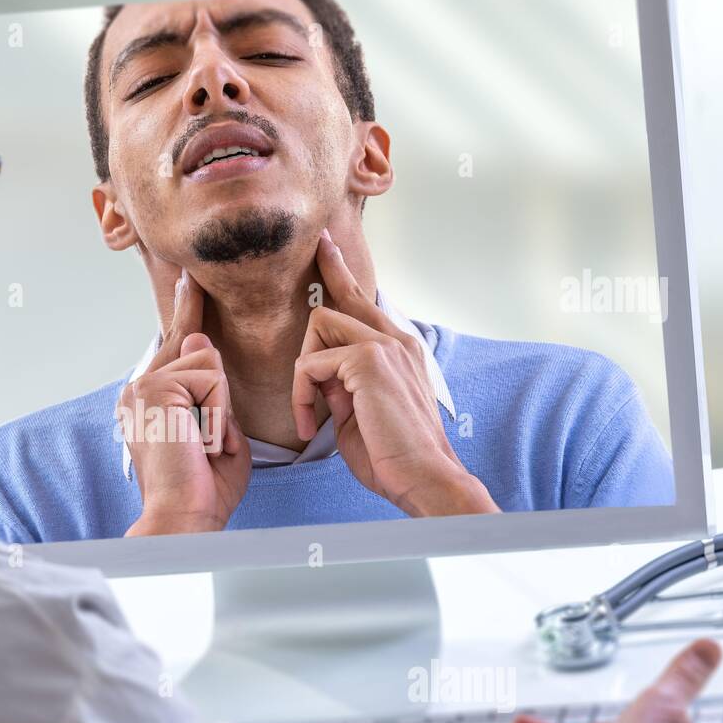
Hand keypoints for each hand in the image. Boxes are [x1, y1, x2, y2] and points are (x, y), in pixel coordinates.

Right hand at [122, 270, 250, 535]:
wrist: (183, 516)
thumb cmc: (202, 488)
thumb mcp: (218, 432)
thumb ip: (213, 392)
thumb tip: (200, 342)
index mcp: (148, 400)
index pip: (173, 347)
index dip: (186, 313)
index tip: (190, 280)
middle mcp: (138, 389)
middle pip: (191, 344)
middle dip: (210, 376)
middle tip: (207, 388)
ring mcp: (143, 386)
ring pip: (208, 363)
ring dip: (219, 408)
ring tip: (205, 443)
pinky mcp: (156, 388)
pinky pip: (211, 377)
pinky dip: (217, 412)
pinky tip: (201, 439)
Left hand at [293, 230, 496, 516]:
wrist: (422, 477)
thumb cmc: (393, 456)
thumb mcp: (360, 413)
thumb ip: (343, 385)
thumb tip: (320, 374)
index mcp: (400, 348)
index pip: (363, 298)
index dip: (339, 270)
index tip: (324, 245)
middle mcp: (395, 338)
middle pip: (331, 306)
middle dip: (306, 350)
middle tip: (307, 399)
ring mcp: (384, 344)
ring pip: (318, 326)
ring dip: (303, 374)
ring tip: (311, 415)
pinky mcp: (367, 359)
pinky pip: (310, 364)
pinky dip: (300, 396)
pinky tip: (310, 425)